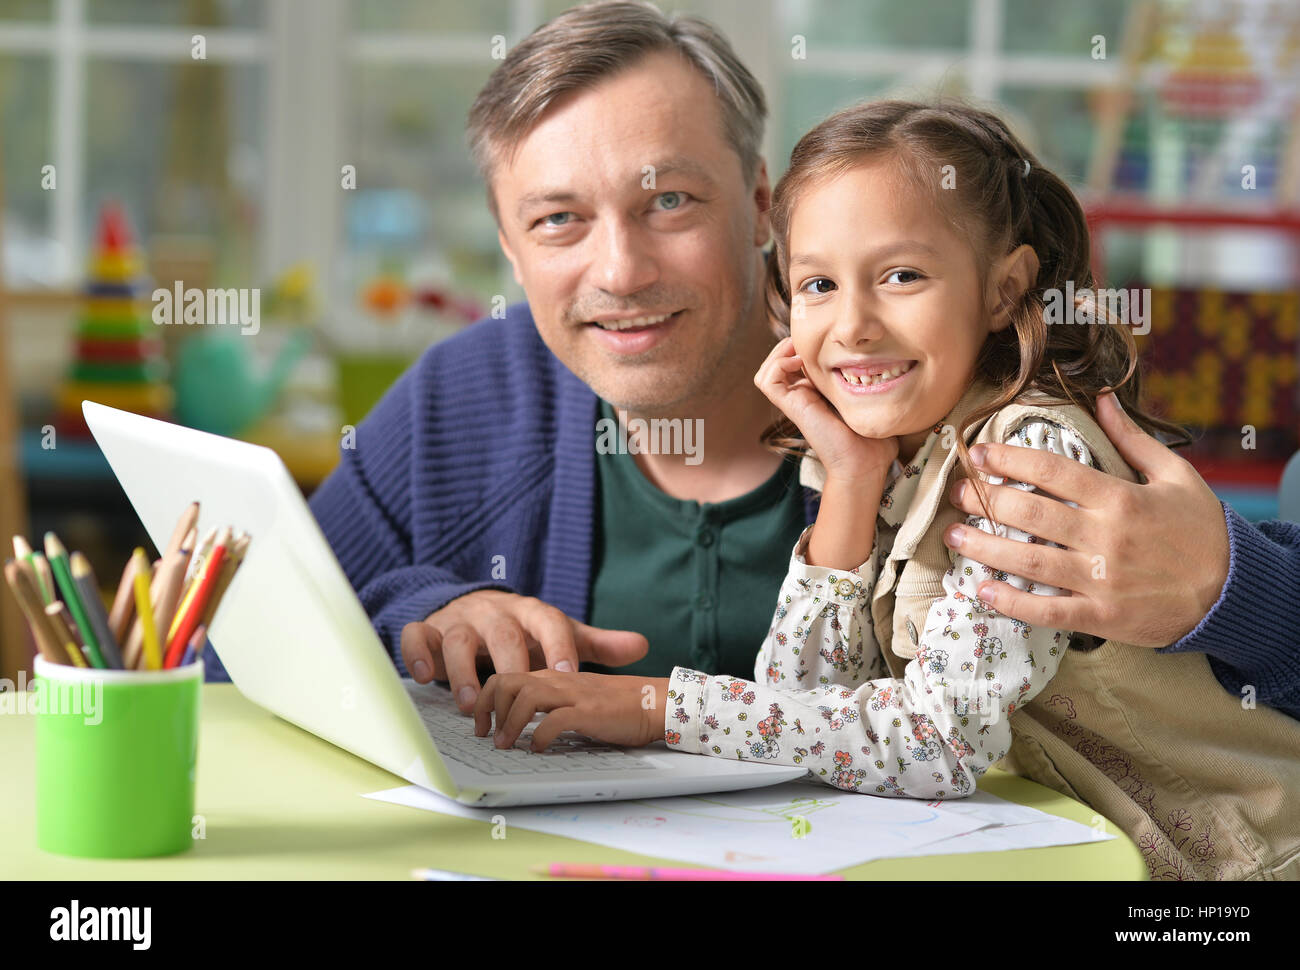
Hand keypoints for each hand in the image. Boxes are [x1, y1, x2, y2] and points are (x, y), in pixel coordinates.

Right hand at [400, 590, 648, 711]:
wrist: (475, 609)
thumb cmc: (524, 632)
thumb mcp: (560, 635)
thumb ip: (597, 644)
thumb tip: (642, 645)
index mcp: (531, 612)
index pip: (548, 622)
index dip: (558, 648)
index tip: (568, 677)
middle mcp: (495, 612)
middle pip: (503, 632)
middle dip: (509, 664)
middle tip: (517, 698)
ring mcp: (460, 620)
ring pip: (457, 638)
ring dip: (461, 670)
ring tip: (470, 704)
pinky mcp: (430, 630)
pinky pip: (417, 636)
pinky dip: (417, 653)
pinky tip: (422, 677)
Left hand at [473, 671, 670, 750]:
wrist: (654, 702)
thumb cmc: (615, 705)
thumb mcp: (574, 699)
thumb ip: (548, 705)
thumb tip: (518, 726)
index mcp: (552, 676)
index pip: (505, 677)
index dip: (485, 700)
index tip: (481, 725)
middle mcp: (558, 681)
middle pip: (507, 681)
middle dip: (489, 709)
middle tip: (487, 736)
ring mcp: (573, 694)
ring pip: (525, 696)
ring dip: (509, 724)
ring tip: (507, 746)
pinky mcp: (589, 711)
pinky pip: (555, 720)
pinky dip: (540, 736)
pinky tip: (539, 749)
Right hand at [755, 337, 897, 485]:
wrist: (865, 465)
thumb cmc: (875, 441)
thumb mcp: (875, 403)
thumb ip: (875, 386)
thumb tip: (890, 366)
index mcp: (819, 395)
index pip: (799, 363)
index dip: (806, 346)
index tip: (827, 339)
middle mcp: (803, 397)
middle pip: (778, 365)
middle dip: (789, 345)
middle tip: (809, 341)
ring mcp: (795, 403)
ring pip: (767, 372)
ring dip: (779, 354)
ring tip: (800, 350)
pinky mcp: (792, 408)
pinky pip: (767, 381)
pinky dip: (778, 364)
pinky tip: (799, 362)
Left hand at [942, 392, 1228, 645]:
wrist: (1232, 592)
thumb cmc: (1201, 529)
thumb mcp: (1175, 475)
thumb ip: (1132, 439)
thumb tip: (1103, 399)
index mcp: (1120, 499)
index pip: (1052, 472)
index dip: (1009, 460)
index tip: (978, 454)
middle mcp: (1106, 538)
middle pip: (1031, 514)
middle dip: (985, 500)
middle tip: (956, 491)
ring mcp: (1102, 580)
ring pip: (1030, 562)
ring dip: (986, 548)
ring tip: (953, 535)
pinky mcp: (1101, 616)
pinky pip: (1049, 610)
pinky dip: (1013, 603)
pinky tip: (984, 591)